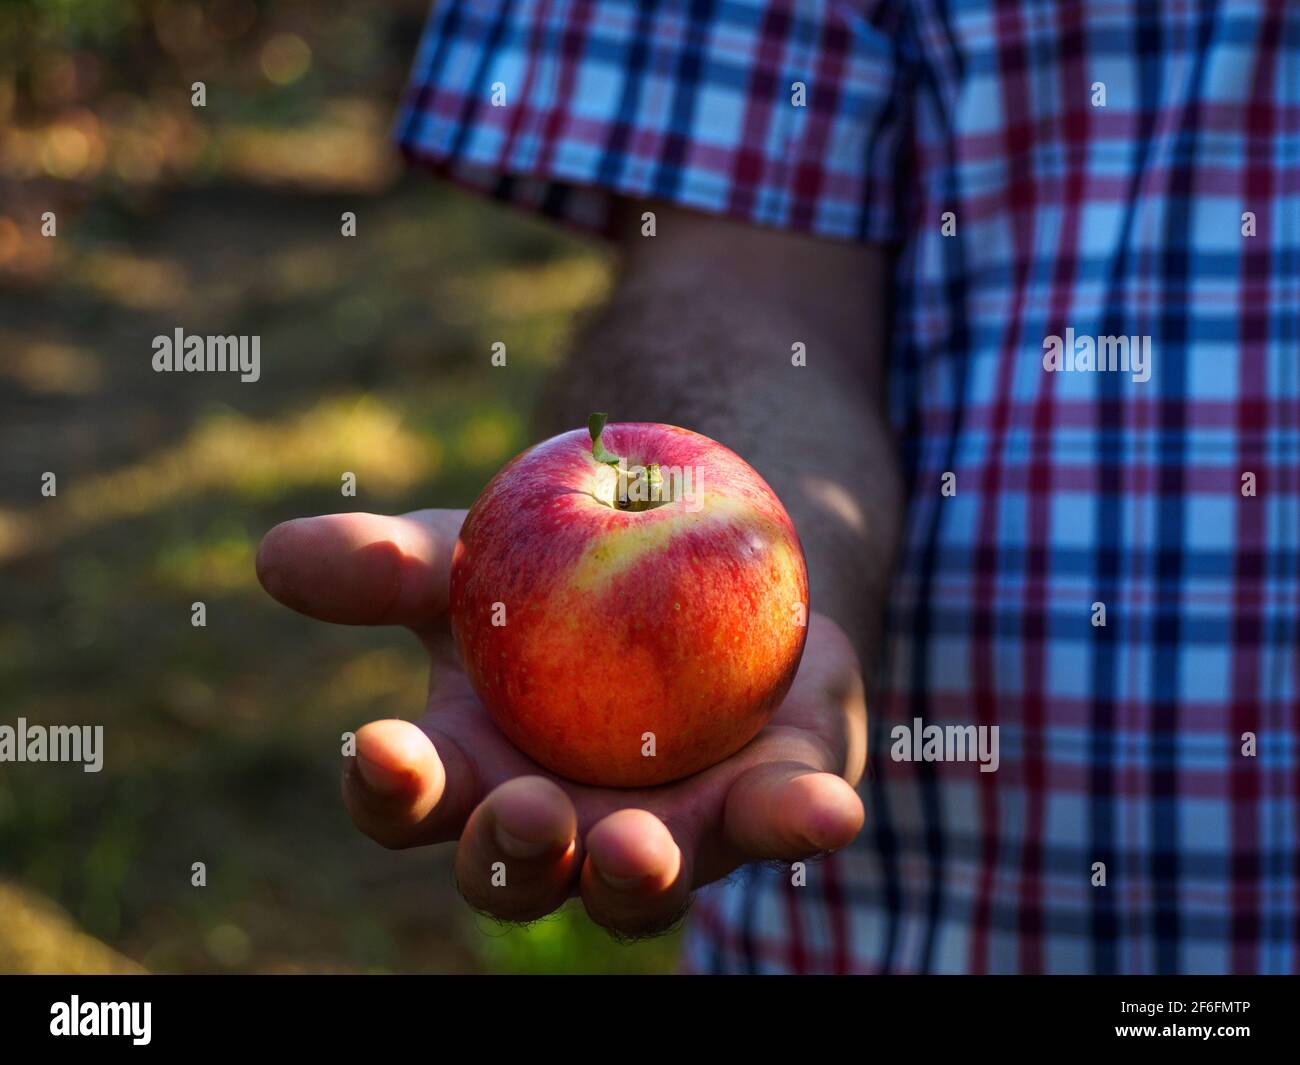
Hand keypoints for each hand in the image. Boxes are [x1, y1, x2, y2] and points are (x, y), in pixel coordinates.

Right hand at [256, 508, 867, 936]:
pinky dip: (799, 821)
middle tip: (528, 811)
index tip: (382, 747)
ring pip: (639, 884)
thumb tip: (276, 557)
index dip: (391, 790)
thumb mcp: (472, 552)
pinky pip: (776, 821)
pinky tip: (828, 810)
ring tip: (641, 848)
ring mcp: (660, 828)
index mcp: (470, 775)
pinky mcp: (756, 803)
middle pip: (516, 872)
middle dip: (514, 856)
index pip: (412, 804)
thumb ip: (387, 565)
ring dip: (637, 874)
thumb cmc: (555, 569)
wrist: (681, 549)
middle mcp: (558, 826)